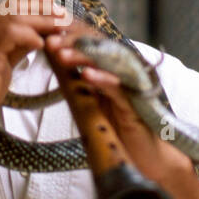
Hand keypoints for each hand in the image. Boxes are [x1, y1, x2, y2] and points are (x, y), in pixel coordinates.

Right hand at [0, 0, 70, 143]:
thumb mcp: (3, 64)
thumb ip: (17, 47)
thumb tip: (39, 35)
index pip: (8, 4)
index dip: (33, 1)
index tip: (54, 4)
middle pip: (13, 6)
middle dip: (42, 7)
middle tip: (64, 14)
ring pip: (14, 17)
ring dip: (41, 21)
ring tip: (61, 27)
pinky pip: (11, 34)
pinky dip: (30, 36)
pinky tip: (43, 44)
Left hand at [44, 34, 198, 198]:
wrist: (151, 163)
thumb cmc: (123, 135)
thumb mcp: (96, 106)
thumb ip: (81, 86)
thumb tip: (57, 67)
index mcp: (112, 73)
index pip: (91, 47)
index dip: (70, 38)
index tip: (46, 35)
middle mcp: (124, 76)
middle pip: (98, 50)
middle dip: (72, 42)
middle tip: (50, 39)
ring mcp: (133, 89)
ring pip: (108, 65)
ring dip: (83, 57)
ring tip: (62, 53)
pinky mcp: (138, 106)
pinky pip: (120, 89)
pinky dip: (103, 80)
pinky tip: (86, 74)